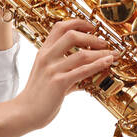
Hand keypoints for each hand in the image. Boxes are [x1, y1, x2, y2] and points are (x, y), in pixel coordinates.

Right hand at [0, 19, 118, 136]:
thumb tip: (87, 75)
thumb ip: (67, 72)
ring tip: (112, 55)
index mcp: (43, 52)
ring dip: (101, 53)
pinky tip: (107, 63)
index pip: (60, 27)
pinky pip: (82, 71)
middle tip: (105, 43)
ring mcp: (52, 69)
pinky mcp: (59, 83)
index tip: (92, 26)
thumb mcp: (48, 77)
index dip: (78, 23)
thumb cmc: (36, 97)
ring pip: (82, 54)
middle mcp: (47, 57)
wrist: (24, 113)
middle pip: (72, 35)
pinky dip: (98, 65)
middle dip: (92, 37)